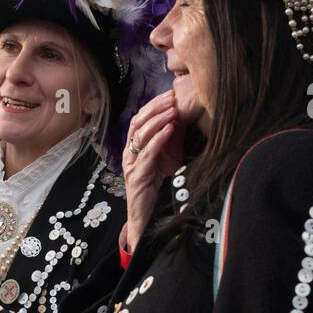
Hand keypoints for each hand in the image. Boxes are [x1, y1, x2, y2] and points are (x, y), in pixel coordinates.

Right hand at [122, 90, 185, 253]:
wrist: (147, 218)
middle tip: (172, 97)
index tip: (171, 94)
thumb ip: (171, 141)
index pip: (140, 120)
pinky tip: (170, 128)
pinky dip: (159, 138)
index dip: (154, 106)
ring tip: (172, 110)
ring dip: (158, 119)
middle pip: (137, 123)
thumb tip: (183, 118)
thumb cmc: (157, 190)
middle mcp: (129, 154)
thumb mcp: (168, 160)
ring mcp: (131, 165)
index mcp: (134, 149)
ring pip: (140, 135)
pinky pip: (147, 153)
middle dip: (155, 108)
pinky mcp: (137, 176)